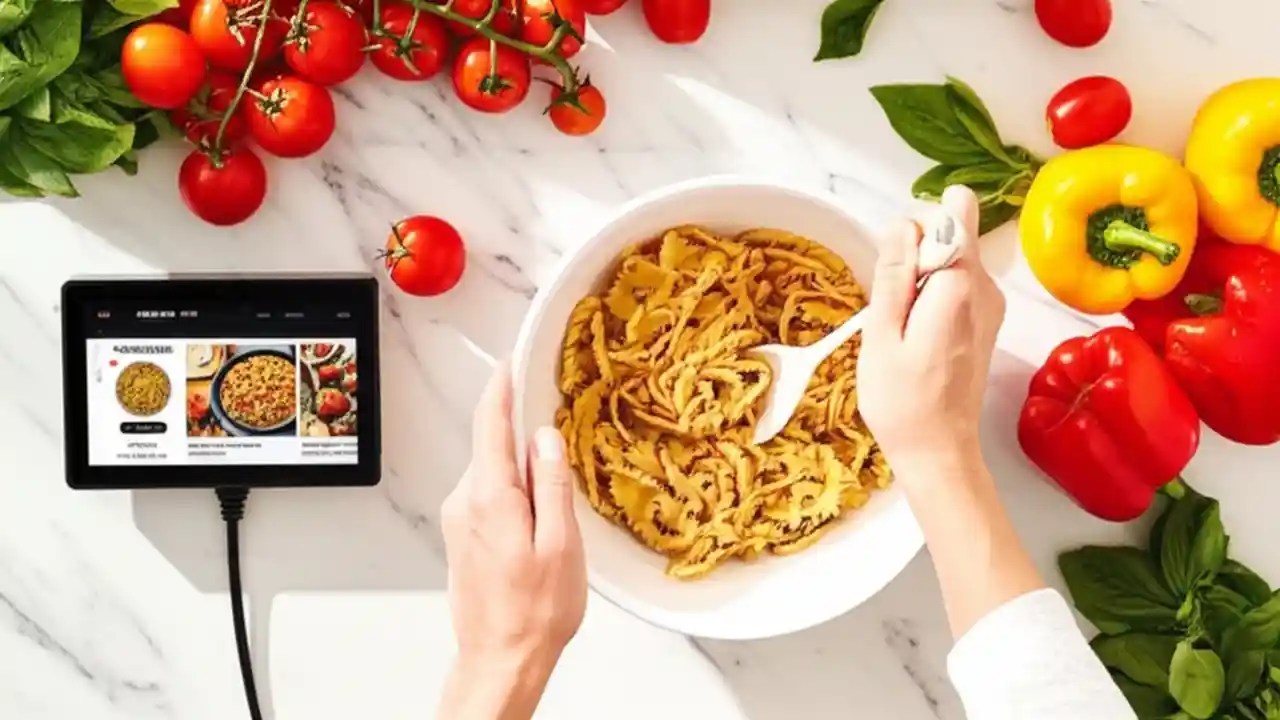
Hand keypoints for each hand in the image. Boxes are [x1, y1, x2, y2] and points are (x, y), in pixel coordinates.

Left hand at [438, 362, 586, 718]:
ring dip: (523, 474)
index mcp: (490, 497)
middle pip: (493, 447)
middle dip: (525, 439)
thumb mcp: (561, 544)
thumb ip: (552, 484)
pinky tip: (538, 526)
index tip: (511, 360)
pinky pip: (488, 496)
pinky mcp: (461, 535)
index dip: (501, 386)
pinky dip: (513, 494)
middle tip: (562, 448)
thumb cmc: (535, 612)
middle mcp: (465, 501)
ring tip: (556, 511)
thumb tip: (545, 439)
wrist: (499, 661)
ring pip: (493, 473)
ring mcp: (458, 519)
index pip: (489, 423)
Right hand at [857, 186, 1005, 473]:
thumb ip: (894, 275)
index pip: (952, 213)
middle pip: (953, 232)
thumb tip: (902, 223)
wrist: (938, 452)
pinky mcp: (986, 318)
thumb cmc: (901, 401)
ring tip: (901, 324)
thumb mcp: (882, 335)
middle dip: (916, 253)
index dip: (917, 229)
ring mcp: (990, 304)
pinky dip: (931, 295)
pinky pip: (957, 283)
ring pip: (953, 257)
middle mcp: (986, 288)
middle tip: (893, 305)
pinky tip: (915, 332)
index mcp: (960, 288)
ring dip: (920, 277)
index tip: (896, 267)